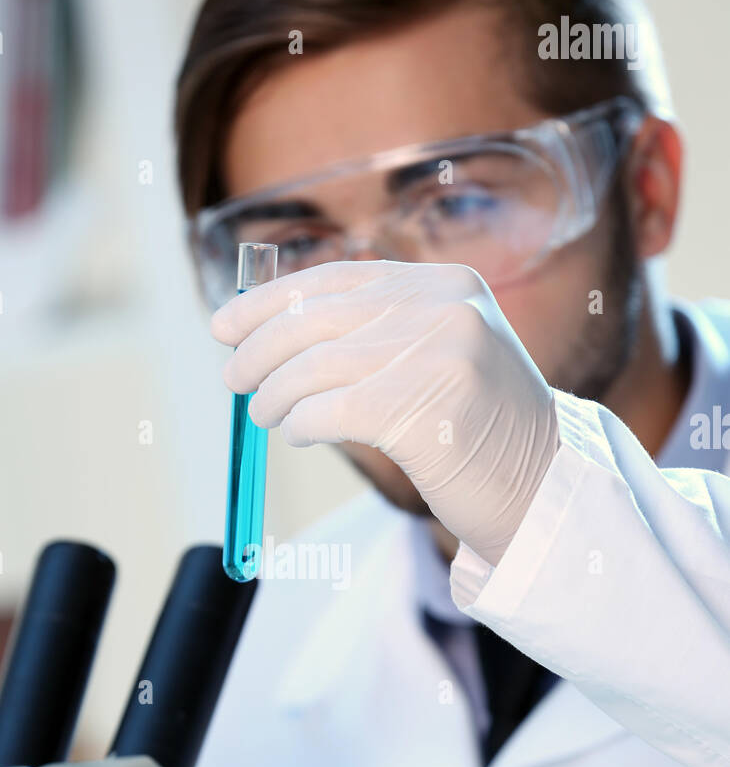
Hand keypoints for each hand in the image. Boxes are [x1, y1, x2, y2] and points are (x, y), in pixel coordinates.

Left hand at [212, 260, 559, 565]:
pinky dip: (301, 423)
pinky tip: (299, 432)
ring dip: (274, 395)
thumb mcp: (438, 357)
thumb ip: (373, 334)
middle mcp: (446, 308)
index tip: (225, 324)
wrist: (541, 488)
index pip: (337, 278)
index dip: (270, 300)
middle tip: (233, 378)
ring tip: (265, 415)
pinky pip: (329, 410)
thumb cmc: (477, 431)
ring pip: (315, 366)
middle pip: (317, 318)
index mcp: (446, 285)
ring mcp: (440, 356)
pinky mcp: (426, 410)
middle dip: (259, 350)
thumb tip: (268, 332)